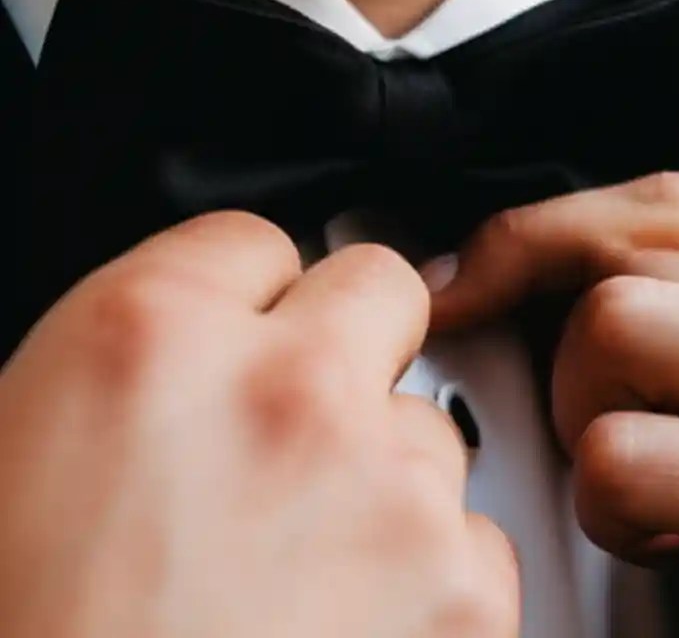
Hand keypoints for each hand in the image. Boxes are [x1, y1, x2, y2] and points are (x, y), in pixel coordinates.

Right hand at [0, 213, 517, 637]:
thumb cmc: (33, 636)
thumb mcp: (13, 467)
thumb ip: (119, 381)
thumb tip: (181, 351)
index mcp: (144, 341)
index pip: (251, 239)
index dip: (247, 294)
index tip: (248, 334)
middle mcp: (284, 390)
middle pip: (379, 289)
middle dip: (348, 344)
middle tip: (302, 427)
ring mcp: (388, 487)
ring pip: (430, 424)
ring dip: (385, 476)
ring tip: (301, 570)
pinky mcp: (463, 586)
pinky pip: (472, 532)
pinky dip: (430, 570)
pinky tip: (349, 626)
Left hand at [427, 174, 678, 637]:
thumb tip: (583, 277)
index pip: (672, 199)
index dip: (544, 232)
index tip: (473, 277)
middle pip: (627, 253)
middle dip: (565, 351)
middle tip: (597, 430)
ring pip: (613, 330)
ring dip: (589, 427)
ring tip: (655, 492)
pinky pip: (625, 457)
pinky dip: (613, 513)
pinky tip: (678, 543)